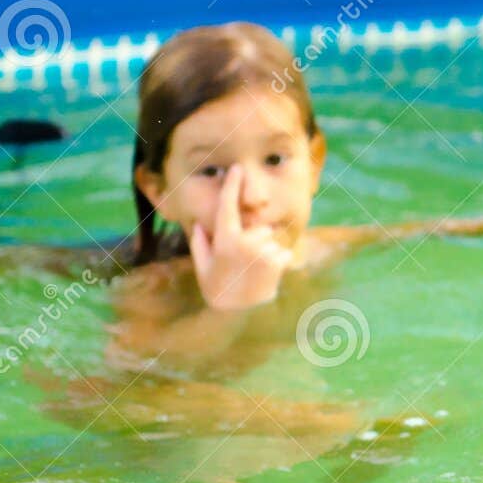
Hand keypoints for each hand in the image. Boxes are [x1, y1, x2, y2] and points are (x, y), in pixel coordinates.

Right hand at [189, 164, 294, 309]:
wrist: (240, 314)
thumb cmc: (218, 289)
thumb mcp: (202, 265)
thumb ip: (200, 243)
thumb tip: (199, 225)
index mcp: (224, 239)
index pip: (228, 205)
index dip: (232, 185)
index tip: (237, 168)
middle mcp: (245, 241)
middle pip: (257, 226)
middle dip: (254, 238)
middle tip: (245, 260)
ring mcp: (264, 251)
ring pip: (270, 238)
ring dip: (267, 251)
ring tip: (256, 270)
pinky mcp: (279, 261)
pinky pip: (283, 252)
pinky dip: (278, 261)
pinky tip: (267, 275)